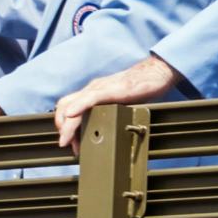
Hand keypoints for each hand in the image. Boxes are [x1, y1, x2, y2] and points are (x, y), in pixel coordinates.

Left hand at [53, 53, 181, 151]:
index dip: (64, 124)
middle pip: (64, 106)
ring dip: (67, 124)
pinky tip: (72, 115)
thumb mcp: (120, 102)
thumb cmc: (141, 88)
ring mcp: (100, 88)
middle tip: (67, 144)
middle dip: (62, 127)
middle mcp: (93, 89)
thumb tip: (105, 130)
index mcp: (93, 92)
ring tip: (67, 140)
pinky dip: (78, 106)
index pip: (68, 107)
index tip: (70, 141)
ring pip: (74, 104)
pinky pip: (90, 98)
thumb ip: (110, 112)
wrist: (156, 73)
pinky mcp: (111, 90)